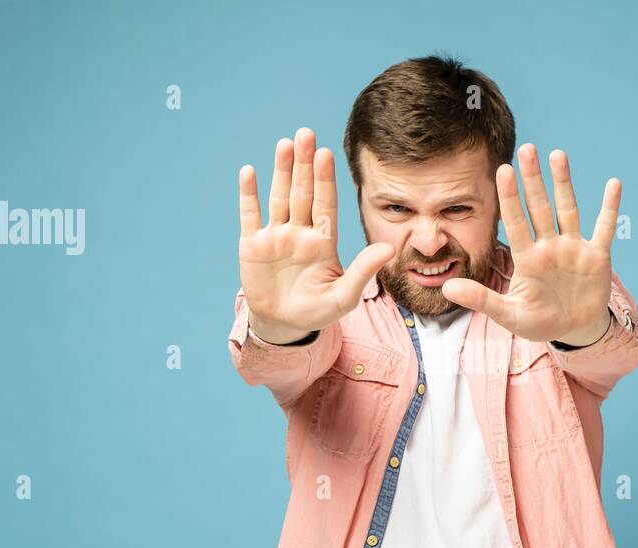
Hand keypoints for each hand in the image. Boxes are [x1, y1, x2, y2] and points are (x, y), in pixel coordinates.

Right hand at [238, 128, 394, 342]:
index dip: (325, 179)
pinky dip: (249, 195)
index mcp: (323, 241)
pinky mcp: (253, 245)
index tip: (326, 153)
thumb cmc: (317, 311)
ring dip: (280, 171)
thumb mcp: (344, 296)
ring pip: (279, 197)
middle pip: (302, 192)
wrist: (285, 325)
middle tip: (306, 133)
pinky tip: (249, 171)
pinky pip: (250, 215)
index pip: (325, 203)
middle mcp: (300, 232)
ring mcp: (276, 236)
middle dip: (304, 164)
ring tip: (285, 144)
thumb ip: (363, 270)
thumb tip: (388, 248)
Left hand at [440, 144, 618, 344]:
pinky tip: (613, 184)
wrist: (573, 330)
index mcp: (527, 259)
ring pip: (567, 209)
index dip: (509, 198)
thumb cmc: (539, 321)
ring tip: (556, 154)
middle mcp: (549, 247)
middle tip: (526, 149)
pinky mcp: (596, 256)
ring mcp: (573, 248)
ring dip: (563, 183)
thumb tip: (446, 289)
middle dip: (532, 179)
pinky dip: (609, 208)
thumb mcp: (508, 315)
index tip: (502, 170)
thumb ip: (481, 299)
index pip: (515, 222)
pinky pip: (604, 228)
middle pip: (539, 207)